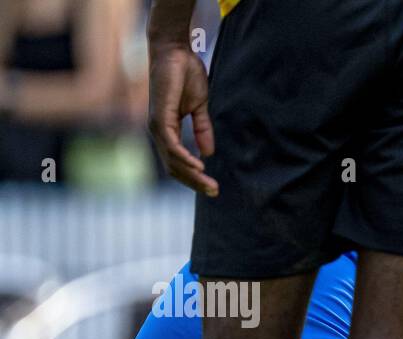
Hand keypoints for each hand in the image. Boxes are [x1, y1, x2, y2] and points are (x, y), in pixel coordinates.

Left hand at [148, 41, 217, 195]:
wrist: (175, 51)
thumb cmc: (186, 73)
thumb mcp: (199, 106)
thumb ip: (202, 129)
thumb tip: (209, 153)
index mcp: (167, 130)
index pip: (178, 161)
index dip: (194, 176)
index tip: (213, 186)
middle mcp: (159, 131)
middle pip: (174, 167)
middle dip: (195, 182)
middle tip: (214, 193)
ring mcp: (157, 125)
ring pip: (172, 160)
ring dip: (192, 175)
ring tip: (210, 185)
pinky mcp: (160, 118)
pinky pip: (172, 145)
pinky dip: (184, 158)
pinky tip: (199, 167)